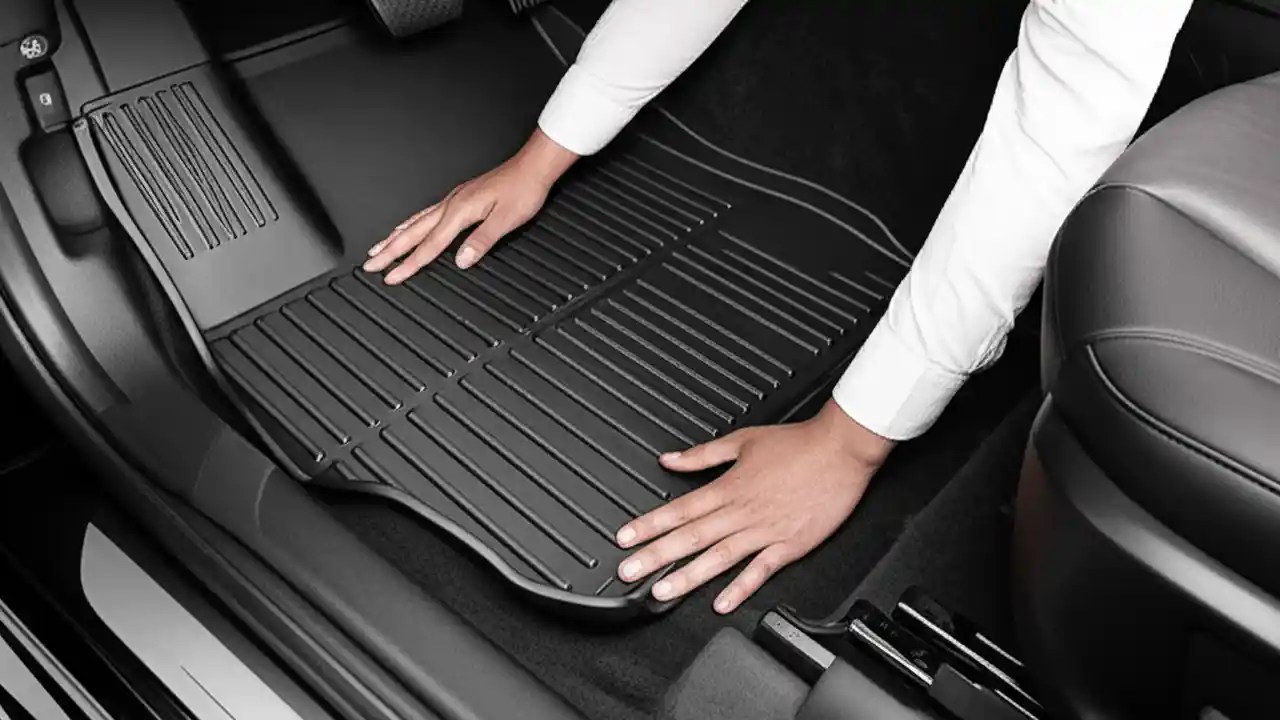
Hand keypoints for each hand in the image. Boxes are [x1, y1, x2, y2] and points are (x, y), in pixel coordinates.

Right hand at [364, 129, 578, 284]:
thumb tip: (461, 260)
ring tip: (378, 248)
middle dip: (389, 251)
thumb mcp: (507, 220)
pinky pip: (425, 214)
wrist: (531, 167)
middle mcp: (451, 204)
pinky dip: (410, 223)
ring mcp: (453, 200)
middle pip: (412, 233)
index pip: (429, 246)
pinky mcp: (459, 197)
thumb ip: (482, 241)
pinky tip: (406, 227)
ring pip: (415, 222)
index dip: (408, 264)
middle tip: (369, 265)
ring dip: (394, 237)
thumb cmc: (523, 190)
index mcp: (459, 212)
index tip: (390, 277)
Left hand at [615, 400, 894, 612]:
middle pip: (691, 536)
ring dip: (688, 575)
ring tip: (663, 591)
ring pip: (719, 557)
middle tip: (629, 571)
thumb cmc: (797, 444)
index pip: (680, 509)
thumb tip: (669, 459)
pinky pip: (761, 570)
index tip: (624, 538)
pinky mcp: (790, 545)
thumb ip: (702, 454)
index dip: (649, 525)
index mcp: (729, 487)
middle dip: (656, 555)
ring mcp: (765, 530)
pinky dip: (741, 588)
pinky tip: (722, 603)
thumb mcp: (742, 440)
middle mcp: (742, 511)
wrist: (841, 449)